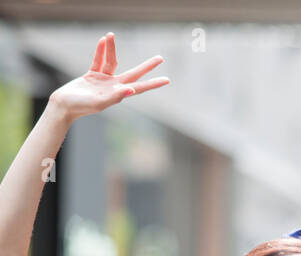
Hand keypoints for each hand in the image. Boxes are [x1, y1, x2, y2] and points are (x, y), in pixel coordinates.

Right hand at [48, 34, 168, 122]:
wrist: (63, 105)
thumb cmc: (81, 106)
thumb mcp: (100, 102)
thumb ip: (116, 96)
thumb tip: (131, 90)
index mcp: (119, 94)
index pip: (140, 87)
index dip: (153, 83)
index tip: (167, 80)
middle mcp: (114, 86)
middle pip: (134, 73)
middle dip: (147, 66)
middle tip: (160, 58)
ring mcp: (104, 80)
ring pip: (112, 62)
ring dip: (111, 49)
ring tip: (111, 34)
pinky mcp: (92, 76)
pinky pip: (98, 60)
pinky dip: (100, 51)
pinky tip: (104, 40)